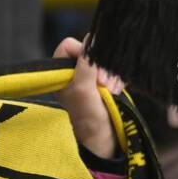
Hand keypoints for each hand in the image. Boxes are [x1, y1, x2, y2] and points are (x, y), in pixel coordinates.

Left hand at [53, 36, 123, 159]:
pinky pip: (113, 69)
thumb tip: (90, 39)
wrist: (104, 139)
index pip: (69, 46)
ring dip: (111, 74)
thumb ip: (85, 65)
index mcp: (60, 73)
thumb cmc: (90, 119)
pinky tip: (116, 90)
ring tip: (112, 90)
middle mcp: (72, 73)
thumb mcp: (84, 90)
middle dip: (101, 67)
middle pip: (90, 52)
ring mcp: (88, 78)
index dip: (84, 53)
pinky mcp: (102, 83)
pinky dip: (117, 78)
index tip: (94, 70)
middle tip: (105, 84)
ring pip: (103, 61)